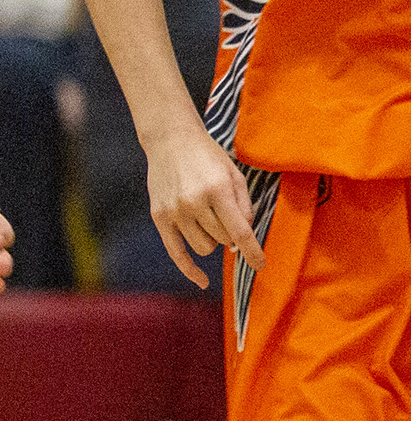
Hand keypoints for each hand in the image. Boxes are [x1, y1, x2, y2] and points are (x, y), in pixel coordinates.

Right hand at [143, 127, 263, 288]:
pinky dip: (190, 269)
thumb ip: (244, 208)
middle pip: (222, 239)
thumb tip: (240, 242)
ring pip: (204, 247)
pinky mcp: (159, 215)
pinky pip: (176, 252)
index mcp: (217, 190)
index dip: (253, 252)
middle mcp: (194, 202)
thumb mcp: (234, 175)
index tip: (260, 265)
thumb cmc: (208, 156)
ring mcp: (174, 210)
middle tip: (223, 213)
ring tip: (207, 219)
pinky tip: (202, 281)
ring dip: (212, 239)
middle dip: (229, 232)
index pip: (239, 232)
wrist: (170, 139)